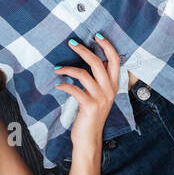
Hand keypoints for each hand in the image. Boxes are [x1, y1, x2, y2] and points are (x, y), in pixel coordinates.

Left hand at [53, 34, 119, 156]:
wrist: (89, 139)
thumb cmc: (91, 115)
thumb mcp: (100, 96)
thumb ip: (99, 80)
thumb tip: (93, 59)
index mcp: (113, 85)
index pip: (116, 60)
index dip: (107, 46)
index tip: (97, 35)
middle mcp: (109, 90)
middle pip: (98, 63)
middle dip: (83, 50)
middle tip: (71, 43)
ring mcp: (100, 98)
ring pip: (84, 74)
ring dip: (68, 69)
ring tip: (57, 68)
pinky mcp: (89, 106)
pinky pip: (74, 89)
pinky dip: (64, 85)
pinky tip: (58, 85)